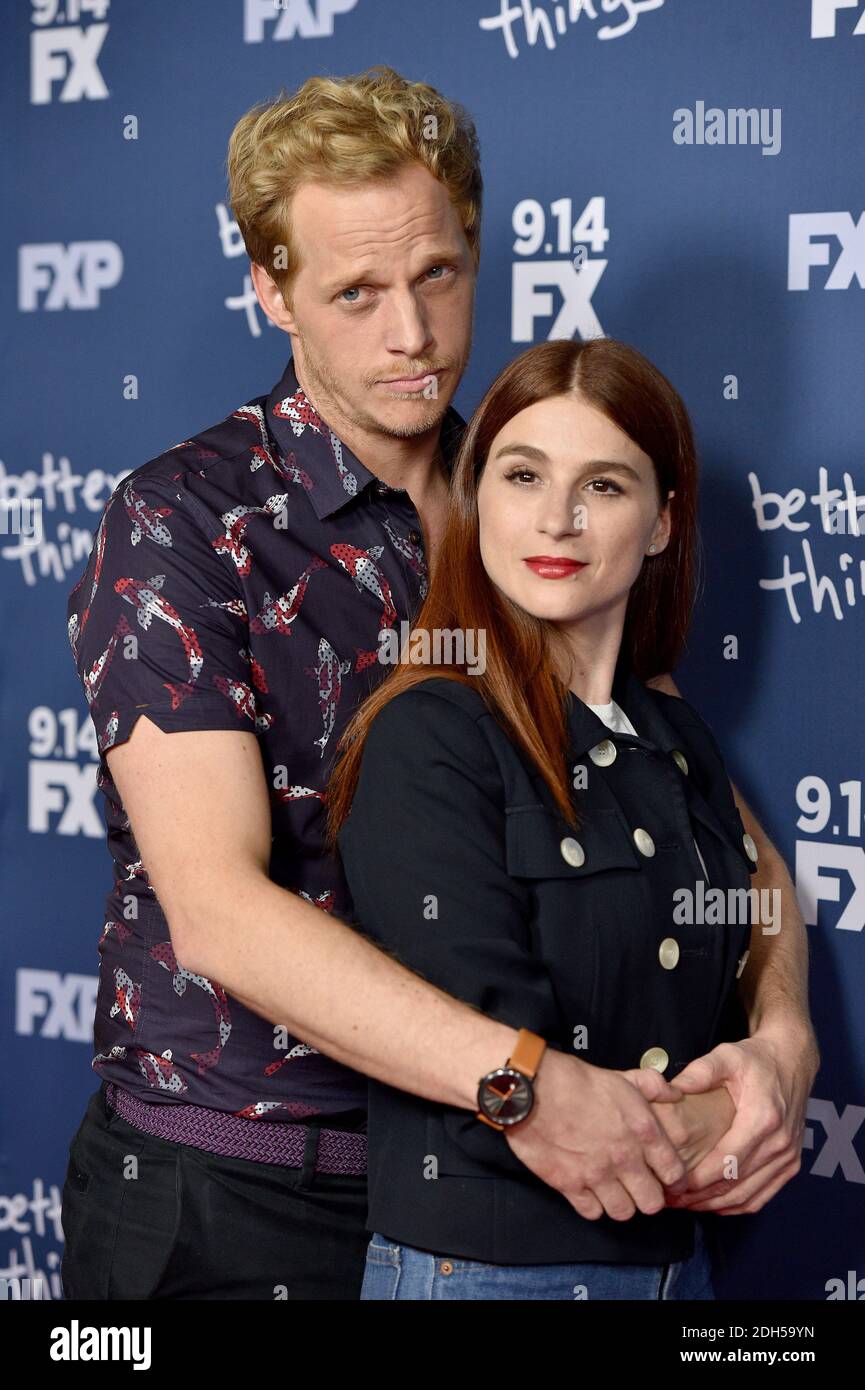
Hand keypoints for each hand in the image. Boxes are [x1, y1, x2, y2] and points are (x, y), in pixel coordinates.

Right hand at [504, 1051, 689, 1222]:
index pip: (674, 1173)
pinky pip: (592, 1213)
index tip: (666, 1177)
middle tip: (638, 1186)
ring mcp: (596, 1175)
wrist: (533, 1088)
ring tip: (614, 1190)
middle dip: (649, 1196)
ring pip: (624, 1213)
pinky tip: (589, 1190)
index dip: (674, 1179)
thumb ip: (653, 1086)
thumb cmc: (577, 1080)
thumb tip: (675, 1094)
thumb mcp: (622, 1076)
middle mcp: (624, 1158)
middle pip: (652, 1203)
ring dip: (621, 1203)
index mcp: (643, 1130)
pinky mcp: (569, 1185)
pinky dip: (593, 1205)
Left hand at [660, 1025, 819, 1214]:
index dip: (698, 1179)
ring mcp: (787, 1157)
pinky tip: (713, 1203)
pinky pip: (762, 1196)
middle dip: (700, 1196)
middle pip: (735, 1184)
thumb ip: (700, 1071)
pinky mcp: (791, 1164)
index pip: (727, 1161)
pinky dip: (736, 1204)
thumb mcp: (726, 1056)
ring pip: (748, 1196)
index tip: (671, 1183)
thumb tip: (672, 1089)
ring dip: (715, 1204)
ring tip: (685, 1203)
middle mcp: (779, 1143)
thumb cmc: (756, 1059)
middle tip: (670, 1198)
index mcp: (762, 1119)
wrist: (792, 1061)